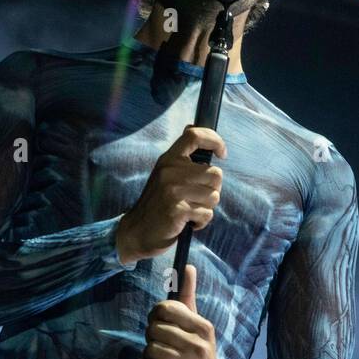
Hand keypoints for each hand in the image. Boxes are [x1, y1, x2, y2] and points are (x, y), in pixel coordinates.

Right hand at [115, 126, 225, 265]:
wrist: (136, 232)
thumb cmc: (158, 203)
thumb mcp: (165, 174)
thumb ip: (181, 156)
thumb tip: (192, 127)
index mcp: (168, 159)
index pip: (194, 135)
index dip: (215, 140)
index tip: (222, 154)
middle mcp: (170, 171)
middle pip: (216, 174)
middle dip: (212, 190)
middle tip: (195, 199)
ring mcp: (173, 190)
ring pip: (214, 196)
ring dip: (206, 208)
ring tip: (189, 210)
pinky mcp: (178, 209)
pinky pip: (207, 213)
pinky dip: (201, 221)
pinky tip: (188, 222)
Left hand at [139, 264, 226, 358]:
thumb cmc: (199, 353)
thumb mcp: (199, 325)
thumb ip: (188, 297)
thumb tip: (187, 266)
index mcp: (203, 327)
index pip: (167, 309)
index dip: (156, 314)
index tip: (160, 322)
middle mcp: (197, 344)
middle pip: (155, 329)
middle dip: (152, 336)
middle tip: (160, 343)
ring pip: (150, 349)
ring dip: (149, 355)